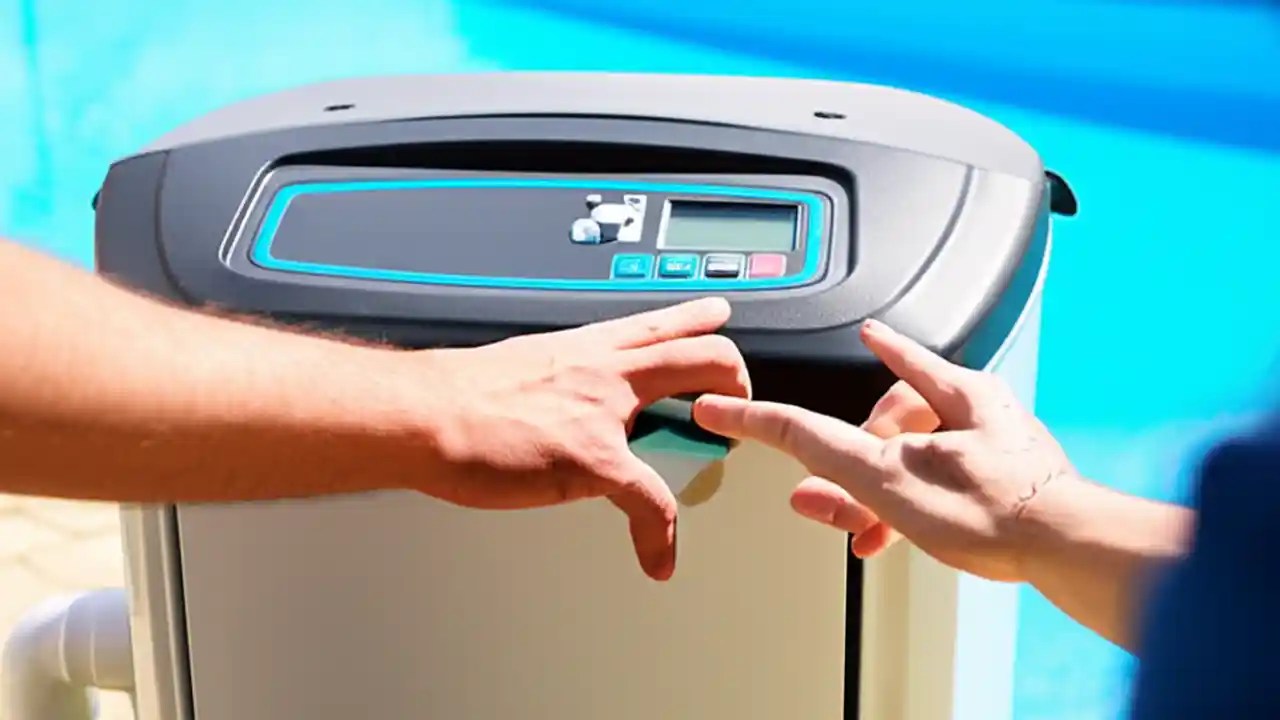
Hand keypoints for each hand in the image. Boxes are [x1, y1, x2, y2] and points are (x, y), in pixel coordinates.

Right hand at [423, 297, 749, 580]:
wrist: (424, 413)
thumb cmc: (456, 395)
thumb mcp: (519, 367)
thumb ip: (553, 381)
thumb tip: (556, 402)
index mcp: (585, 349)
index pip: (655, 323)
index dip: (696, 321)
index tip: (718, 319)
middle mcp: (605, 370)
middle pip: (701, 353)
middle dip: (734, 375)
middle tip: (738, 400)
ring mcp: (605, 413)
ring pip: (700, 404)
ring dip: (720, 438)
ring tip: (713, 469)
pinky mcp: (593, 459)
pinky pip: (650, 501)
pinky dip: (659, 534)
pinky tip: (657, 555)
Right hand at [693, 319, 1074, 582]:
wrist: (1069, 551)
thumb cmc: (994, 509)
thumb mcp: (886, 475)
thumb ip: (821, 448)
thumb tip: (764, 421)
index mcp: (950, 391)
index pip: (864, 383)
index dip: (813, 387)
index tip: (792, 373)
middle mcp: (979, 410)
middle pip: (891, 430)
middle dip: (854, 465)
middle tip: (824, 498)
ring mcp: (998, 448)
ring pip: (919, 460)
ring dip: (883, 493)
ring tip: (867, 527)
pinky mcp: (1010, 485)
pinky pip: (948, 483)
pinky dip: (917, 500)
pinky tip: (902, 521)